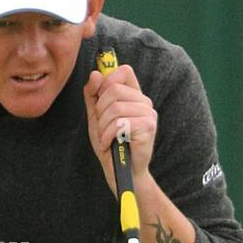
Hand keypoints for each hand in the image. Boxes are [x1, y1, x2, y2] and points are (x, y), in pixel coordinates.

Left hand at [83, 63, 157, 198]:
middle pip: (113, 89)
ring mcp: (148, 113)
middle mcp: (144, 101)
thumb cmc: (110, 144)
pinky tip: (110, 144)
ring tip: (106, 138)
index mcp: (133, 95)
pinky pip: (120, 123)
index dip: (107, 81)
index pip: (123, 71)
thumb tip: (95, 74)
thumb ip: (93, 96)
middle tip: (101, 127)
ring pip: (115, 107)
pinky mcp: (148, 127)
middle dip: (99, 110)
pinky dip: (108, 136)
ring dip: (103, 126)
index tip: (99, 100)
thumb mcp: (96, 117)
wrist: (122, 172)